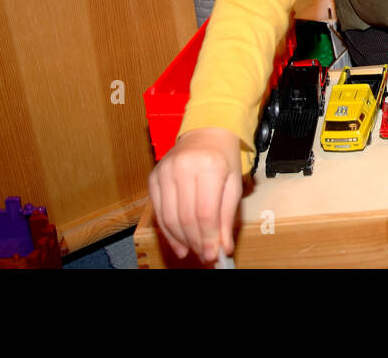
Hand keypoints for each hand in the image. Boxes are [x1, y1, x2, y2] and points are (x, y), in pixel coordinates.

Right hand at [148, 127, 242, 263]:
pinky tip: (179, 242)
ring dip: (181, 240)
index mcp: (209, 166)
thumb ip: (227, 217)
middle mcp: (184, 167)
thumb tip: (223, 248)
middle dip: (196, 242)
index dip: (208, 238)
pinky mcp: (154, 176)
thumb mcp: (234, 184)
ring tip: (193, 251)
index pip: (205, 212)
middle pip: (186, 218)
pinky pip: (158, 211)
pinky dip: (168, 231)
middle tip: (204, 256)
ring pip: (169, 218)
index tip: (213, 255)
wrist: (206, 131)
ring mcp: (165, 171)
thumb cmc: (224, 157)